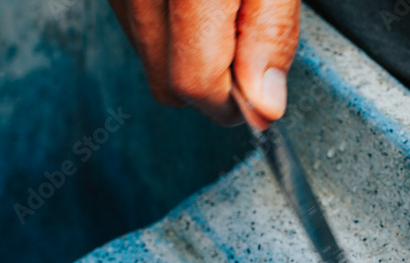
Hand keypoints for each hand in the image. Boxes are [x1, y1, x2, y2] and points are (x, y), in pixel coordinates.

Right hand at [107, 0, 299, 123]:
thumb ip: (271, 34)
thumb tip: (265, 104)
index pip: (196, 83)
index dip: (235, 102)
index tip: (262, 98)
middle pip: (167, 84)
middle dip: (213, 86)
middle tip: (251, 53)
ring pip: (149, 59)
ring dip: (189, 55)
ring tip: (225, 12)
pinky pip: (138, 27)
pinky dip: (170, 28)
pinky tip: (198, 3)